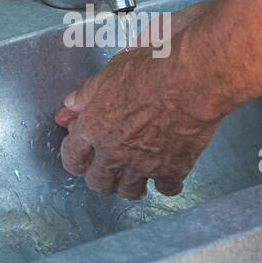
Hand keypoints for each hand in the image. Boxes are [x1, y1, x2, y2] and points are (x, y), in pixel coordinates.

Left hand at [54, 2, 219, 197]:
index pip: (72, 157)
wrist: (190, 81)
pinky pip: (165, 189)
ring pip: (129, 191)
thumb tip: (72, 103)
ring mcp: (144, 165)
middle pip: (98, 182)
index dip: (74, 160)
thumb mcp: (110, 73)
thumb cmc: (152, 70)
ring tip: (134, 179)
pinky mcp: (172, 169)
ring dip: (129, 186)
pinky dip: (165, 185)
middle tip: (106, 173)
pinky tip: (167, 178)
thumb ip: (88, 93)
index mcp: (94, 128)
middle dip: (100, 179)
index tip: (80, 160)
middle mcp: (114, 152)